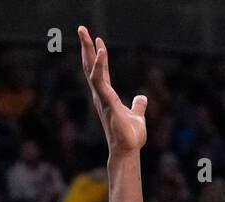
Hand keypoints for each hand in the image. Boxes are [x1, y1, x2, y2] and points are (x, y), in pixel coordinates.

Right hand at [78, 26, 145, 156]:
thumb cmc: (130, 137)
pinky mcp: (107, 101)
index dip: (97, 56)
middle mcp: (101, 95)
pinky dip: (99, 65)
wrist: (128, 150)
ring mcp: (102, 98)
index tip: (97, 40)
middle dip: (86, 47)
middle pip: (90, 66)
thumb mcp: (137, 116)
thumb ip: (138, 106)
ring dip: (88, 50)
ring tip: (86, 33)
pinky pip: (100, 79)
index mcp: (107, 97)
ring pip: (91, 69)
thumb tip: (142, 98)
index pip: (100, 72)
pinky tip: (100, 51)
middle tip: (82, 29)